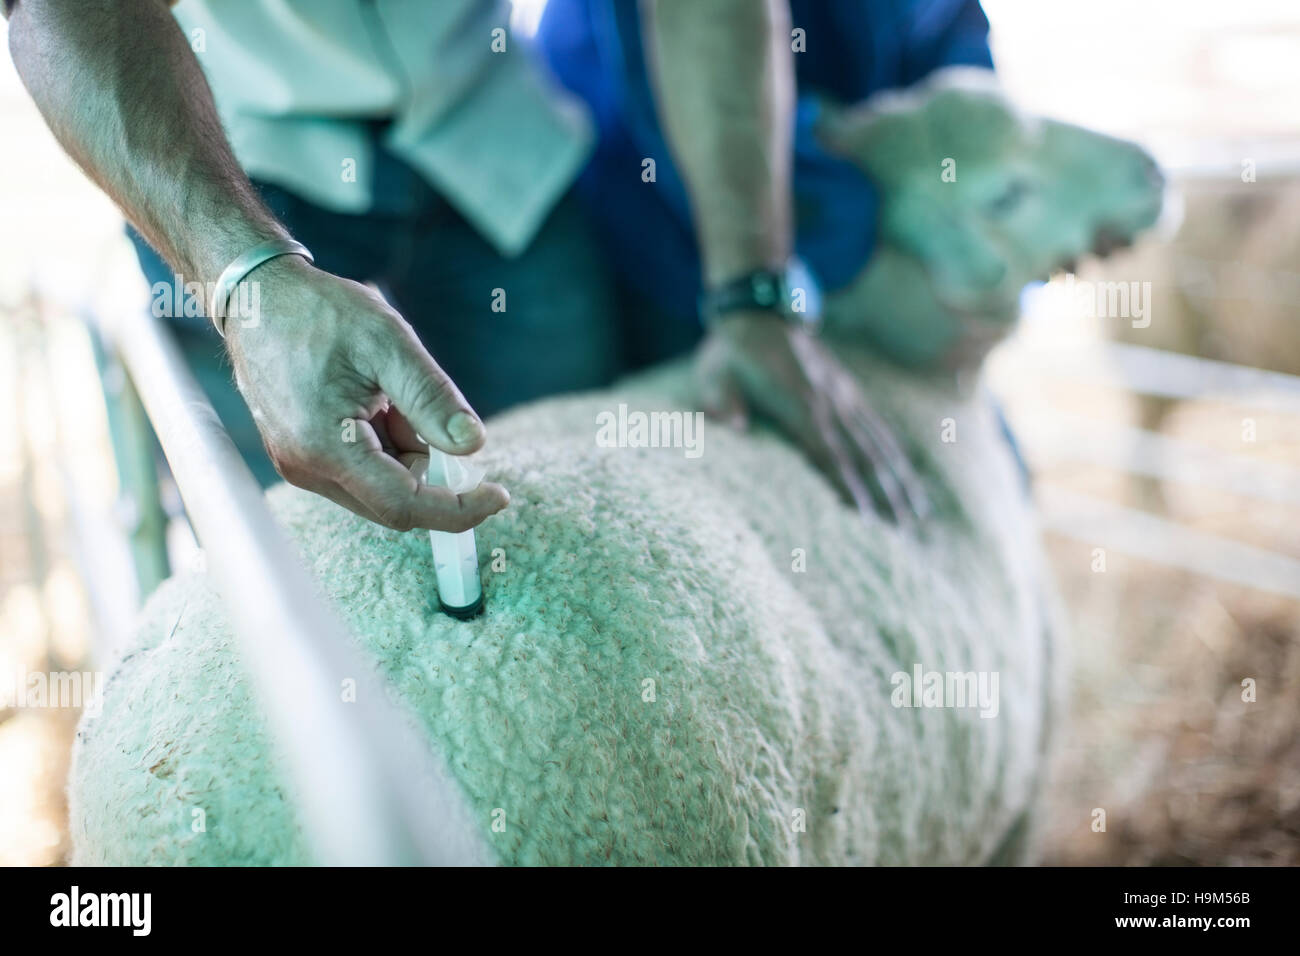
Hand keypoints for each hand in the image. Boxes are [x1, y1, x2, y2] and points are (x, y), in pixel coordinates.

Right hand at [223, 255, 508, 531]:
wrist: (257, 297)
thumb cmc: (317, 312)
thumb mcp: (387, 342)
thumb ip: (431, 397)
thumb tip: (472, 445)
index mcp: (325, 447)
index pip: (405, 505)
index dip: (458, 508)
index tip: (499, 495)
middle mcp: (306, 468)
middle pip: (395, 499)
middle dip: (425, 461)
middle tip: (417, 405)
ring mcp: (299, 465)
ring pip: (380, 485)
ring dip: (403, 447)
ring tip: (383, 392)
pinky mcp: (301, 456)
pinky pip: (361, 469)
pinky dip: (382, 441)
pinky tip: (369, 399)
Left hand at [694, 311, 929, 525]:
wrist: (759, 308)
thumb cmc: (732, 350)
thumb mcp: (715, 373)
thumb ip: (723, 399)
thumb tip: (735, 426)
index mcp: (799, 402)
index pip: (829, 453)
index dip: (848, 488)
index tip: (867, 522)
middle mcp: (831, 401)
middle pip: (864, 457)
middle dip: (886, 498)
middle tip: (903, 538)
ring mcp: (845, 395)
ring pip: (879, 445)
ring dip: (900, 483)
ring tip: (917, 520)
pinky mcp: (850, 391)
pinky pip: (880, 427)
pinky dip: (898, 456)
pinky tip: (912, 479)